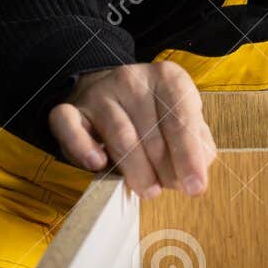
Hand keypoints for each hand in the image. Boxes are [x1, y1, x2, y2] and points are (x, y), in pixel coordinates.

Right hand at [48, 61, 215, 197]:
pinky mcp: (70, 109)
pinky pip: (70, 127)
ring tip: (148, 189)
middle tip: (167, 187)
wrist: (108, 93)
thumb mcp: (183, 121)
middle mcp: (132, 79)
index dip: (189, 157)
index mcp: (168, 78)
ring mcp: (99, 93)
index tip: (195, 187)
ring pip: (120, 137)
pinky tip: (98, 163)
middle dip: (164, 170)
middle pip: (152, 133)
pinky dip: (83, 148)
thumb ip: (197, 146)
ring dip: (136, 170)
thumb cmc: (155, 116)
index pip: (181, 119)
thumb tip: (194, 175)